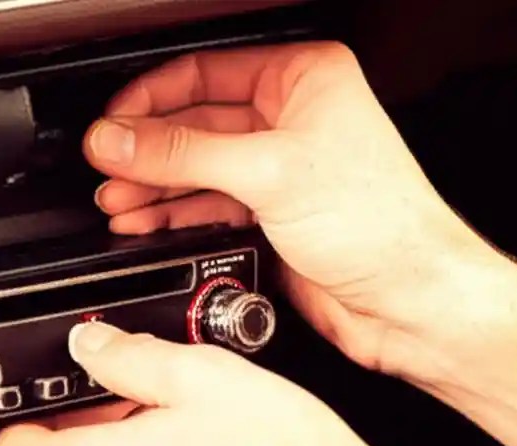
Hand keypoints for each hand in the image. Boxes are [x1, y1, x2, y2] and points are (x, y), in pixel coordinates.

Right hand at [85, 42, 508, 374]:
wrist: (411, 303)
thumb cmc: (381, 226)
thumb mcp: (268, 173)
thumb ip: (183, 154)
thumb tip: (119, 141)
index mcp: (304, 79)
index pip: (204, 72)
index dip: (150, 98)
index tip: (110, 126)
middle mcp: (292, 119)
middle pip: (194, 122)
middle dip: (145, 149)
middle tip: (105, 169)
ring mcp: (280, 170)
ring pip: (197, 168)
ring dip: (153, 186)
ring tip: (114, 200)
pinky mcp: (272, 217)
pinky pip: (208, 206)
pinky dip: (173, 215)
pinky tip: (142, 223)